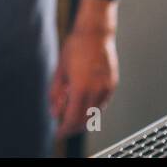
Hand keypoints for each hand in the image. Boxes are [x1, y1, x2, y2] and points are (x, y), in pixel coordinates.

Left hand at [50, 0, 119, 137]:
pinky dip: (91, 108)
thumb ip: (56, 93)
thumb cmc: (75, 48)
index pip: (73, 118)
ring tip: (70, 112)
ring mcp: (107, 88)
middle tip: (63, 127)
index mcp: (81, 87)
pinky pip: (101, 103)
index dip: (65, 129)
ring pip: (95, 113)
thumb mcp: (60, 70)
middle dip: (73, 127)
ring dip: (82, 118)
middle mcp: (97, 91)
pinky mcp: (112, 84)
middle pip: (85, 120)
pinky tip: (82, 103)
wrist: (96, 33)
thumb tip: (54, 112)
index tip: (58, 134)